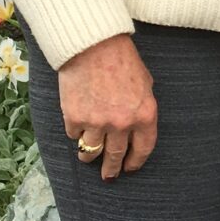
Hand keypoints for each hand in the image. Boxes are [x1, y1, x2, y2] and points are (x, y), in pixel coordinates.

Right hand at [57, 33, 157, 180]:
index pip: (143, 149)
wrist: (92, 44)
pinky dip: (75, 134)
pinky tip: (76, 130)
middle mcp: (122, 124)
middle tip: (109, 176)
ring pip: (91, 152)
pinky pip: (74, 135)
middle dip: (111, 170)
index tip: (129, 168)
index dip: (135, 162)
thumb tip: (137, 126)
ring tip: (87, 159)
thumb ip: (142, 107)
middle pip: (116, 157)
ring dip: (89, 158)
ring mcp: (97, 123)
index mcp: (144, 115)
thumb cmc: (121, 58)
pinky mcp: (75, 118)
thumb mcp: (144, 83)